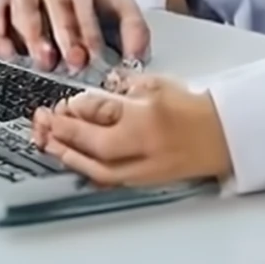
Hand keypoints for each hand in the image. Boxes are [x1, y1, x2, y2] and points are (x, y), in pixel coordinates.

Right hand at [0, 0, 149, 72]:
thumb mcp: (120, 6)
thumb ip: (134, 29)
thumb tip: (137, 56)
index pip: (83, 2)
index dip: (87, 31)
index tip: (92, 55)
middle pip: (54, 2)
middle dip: (63, 34)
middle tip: (71, 61)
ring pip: (23, 4)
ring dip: (32, 34)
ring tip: (43, 60)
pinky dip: (0, 31)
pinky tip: (8, 52)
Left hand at [30, 74, 232, 187]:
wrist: (220, 134)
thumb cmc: (191, 107)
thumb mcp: (156, 83)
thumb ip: (122, 87)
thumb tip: (91, 96)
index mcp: (147, 113)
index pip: (102, 110)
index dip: (78, 106)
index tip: (65, 101)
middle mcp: (144, 143)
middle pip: (94, 143)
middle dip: (64, 132)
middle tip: (44, 121)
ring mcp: (144, 166)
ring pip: (96, 168)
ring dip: (68, 155)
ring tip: (48, 142)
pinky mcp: (144, 180)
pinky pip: (108, 180)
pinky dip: (86, 170)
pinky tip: (72, 161)